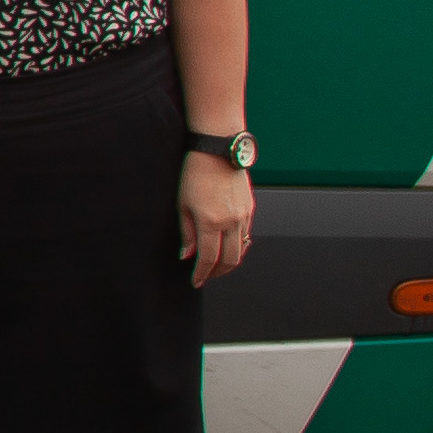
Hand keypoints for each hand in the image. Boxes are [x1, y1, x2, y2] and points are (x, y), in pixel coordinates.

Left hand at [179, 152, 254, 286]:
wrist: (218, 150)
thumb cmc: (195, 173)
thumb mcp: (182, 204)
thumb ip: (187, 233)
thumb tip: (188, 256)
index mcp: (211, 222)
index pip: (208, 259)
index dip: (202, 274)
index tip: (196, 281)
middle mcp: (231, 221)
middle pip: (230, 260)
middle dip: (217, 273)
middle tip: (206, 276)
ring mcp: (243, 216)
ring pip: (241, 250)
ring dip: (229, 261)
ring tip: (216, 264)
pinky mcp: (250, 209)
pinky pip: (247, 235)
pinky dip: (238, 245)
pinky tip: (227, 246)